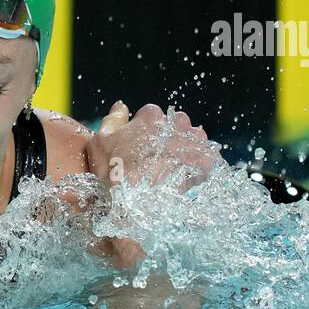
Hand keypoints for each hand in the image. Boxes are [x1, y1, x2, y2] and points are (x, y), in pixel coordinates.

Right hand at [85, 102, 220, 193]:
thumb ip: (113, 120)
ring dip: (188, 148)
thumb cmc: (113, 171)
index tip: (142, 144)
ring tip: (177, 164)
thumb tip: (121, 106)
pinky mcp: (202, 163)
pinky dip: (201, 164)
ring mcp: (191, 144)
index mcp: (150, 116)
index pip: (153, 114)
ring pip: (195, 138)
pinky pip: (207, 157)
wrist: (133, 203)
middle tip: (159, 155)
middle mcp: (174, 125)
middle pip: (178, 124)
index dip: (147, 129)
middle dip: (171, 136)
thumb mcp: (101, 142)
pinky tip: (190, 173)